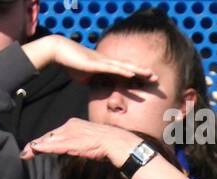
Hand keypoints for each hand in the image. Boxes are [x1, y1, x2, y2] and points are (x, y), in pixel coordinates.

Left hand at [22, 118, 143, 164]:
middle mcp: (68, 126)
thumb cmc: (103, 144)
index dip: (42, 142)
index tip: (32, 149)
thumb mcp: (86, 142)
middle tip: (23, 153)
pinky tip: (34, 149)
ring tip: (25, 154)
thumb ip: (75, 144)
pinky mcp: (70, 142)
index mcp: (72, 124)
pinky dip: (43, 148)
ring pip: (48, 141)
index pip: (53, 134)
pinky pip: (53, 145)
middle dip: (35, 145)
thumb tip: (69, 149)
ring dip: (35, 148)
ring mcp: (69, 133)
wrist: (113, 141)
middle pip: (48, 136)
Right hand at [26, 34, 155, 86]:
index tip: (148, 81)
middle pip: (129, 67)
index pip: (124, 71)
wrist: (60, 51)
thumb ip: (93, 81)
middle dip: (143, 72)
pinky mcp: (96, 63)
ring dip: (138, 71)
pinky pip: (112, 68)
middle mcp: (107, 61)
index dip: (137, 76)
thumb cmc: (72, 63)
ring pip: (124, 66)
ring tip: (150, 75)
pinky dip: (123, 70)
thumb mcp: (85, 77)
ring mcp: (103, 61)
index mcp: (105, 65)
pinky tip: (132, 73)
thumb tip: (97, 88)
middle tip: (156, 78)